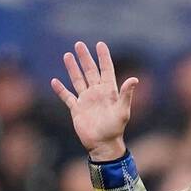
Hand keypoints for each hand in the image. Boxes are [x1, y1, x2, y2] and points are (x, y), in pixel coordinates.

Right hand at [50, 41, 137, 158]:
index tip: (100, 44)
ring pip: (78, 80)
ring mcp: (86, 101)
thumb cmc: (115, 129)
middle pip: (90, 71)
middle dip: (85, 58)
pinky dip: (60, 90)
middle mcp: (96, 93)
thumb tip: (135, 79)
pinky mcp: (76, 110)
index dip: (103, 57)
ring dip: (73, 69)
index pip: (106, 70)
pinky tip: (54, 81)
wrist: (103, 146)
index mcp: (108, 91)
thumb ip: (126, 94)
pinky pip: (67, 97)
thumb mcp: (123, 111)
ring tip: (67, 55)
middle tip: (79, 44)